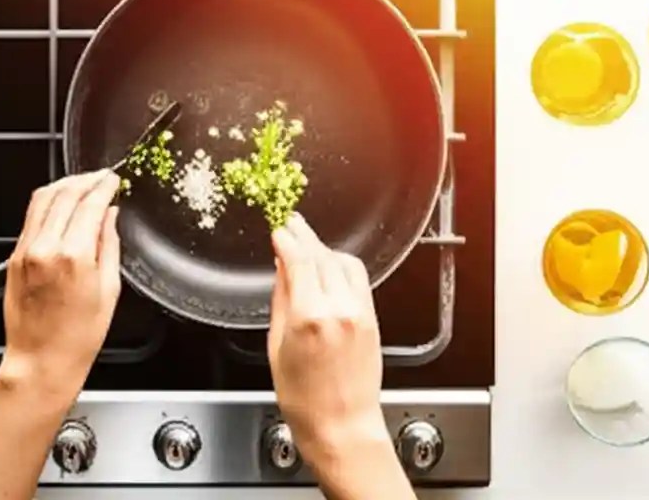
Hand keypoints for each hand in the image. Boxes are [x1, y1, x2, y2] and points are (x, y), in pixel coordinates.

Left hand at [0, 170, 122, 403]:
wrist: (41, 362)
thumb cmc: (77, 338)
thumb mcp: (109, 290)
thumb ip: (109, 245)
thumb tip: (110, 217)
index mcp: (74, 256)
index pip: (90, 203)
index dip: (104, 186)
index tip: (113, 180)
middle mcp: (46, 248)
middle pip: (65, 193)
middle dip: (86, 180)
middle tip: (101, 178)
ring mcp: (26, 251)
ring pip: (43, 198)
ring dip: (64, 185)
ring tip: (82, 184)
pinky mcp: (14, 257)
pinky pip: (31, 217)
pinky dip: (48, 203)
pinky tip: (62, 205)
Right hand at [267, 214, 389, 459]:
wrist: (341, 426)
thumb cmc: (303, 399)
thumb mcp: (276, 346)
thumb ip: (281, 300)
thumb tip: (282, 269)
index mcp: (308, 316)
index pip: (297, 259)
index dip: (286, 238)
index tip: (278, 230)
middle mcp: (338, 309)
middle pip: (321, 255)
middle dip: (304, 236)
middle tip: (292, 224)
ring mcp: (359, 312)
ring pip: (343, 262)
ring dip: (324, 249)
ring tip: (309, 244)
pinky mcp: (372, 318)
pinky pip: (359, 279)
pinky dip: (342, 266)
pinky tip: (330, 265)